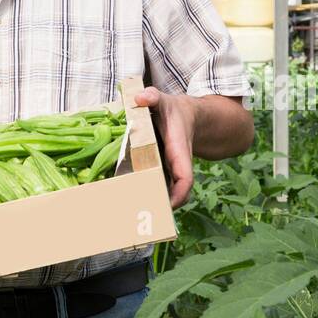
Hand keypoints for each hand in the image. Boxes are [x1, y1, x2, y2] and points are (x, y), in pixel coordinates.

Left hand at [133, 87, 196, 208]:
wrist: (188, 117)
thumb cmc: (173, 110)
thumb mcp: (163, 100)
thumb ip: (152, 96)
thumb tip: (141, 98)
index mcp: (179, 151)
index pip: (185, 177)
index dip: (179, 194)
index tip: (168, 206)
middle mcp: (177, 166)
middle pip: (177, 194)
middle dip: (163, 208)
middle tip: (142, 221)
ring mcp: (171, 172)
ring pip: (168, 195)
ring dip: (154, 207)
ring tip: (131, 219)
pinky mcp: (164, 174)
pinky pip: (159, 189)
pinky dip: (148, 198)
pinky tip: (129, 207)